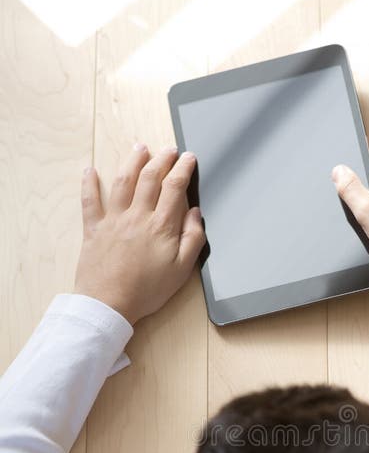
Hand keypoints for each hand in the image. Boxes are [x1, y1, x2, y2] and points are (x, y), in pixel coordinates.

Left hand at [75, 144, 205, 324]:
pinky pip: (90, 201)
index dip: (183, 169)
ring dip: (132, 161)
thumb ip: (192, 239)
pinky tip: (89, 171)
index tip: (189, 158)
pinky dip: (89, 184)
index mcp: (161, 226)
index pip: (174, 187)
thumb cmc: (147, 291)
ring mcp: (113, 220)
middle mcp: (137, 216)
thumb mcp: (181, 270)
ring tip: (140, 148)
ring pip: (123, 181)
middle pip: (150, 178)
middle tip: (169, 150)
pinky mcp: (94, 229)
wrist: (109, 303)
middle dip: (162, 159)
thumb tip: (195, 214)